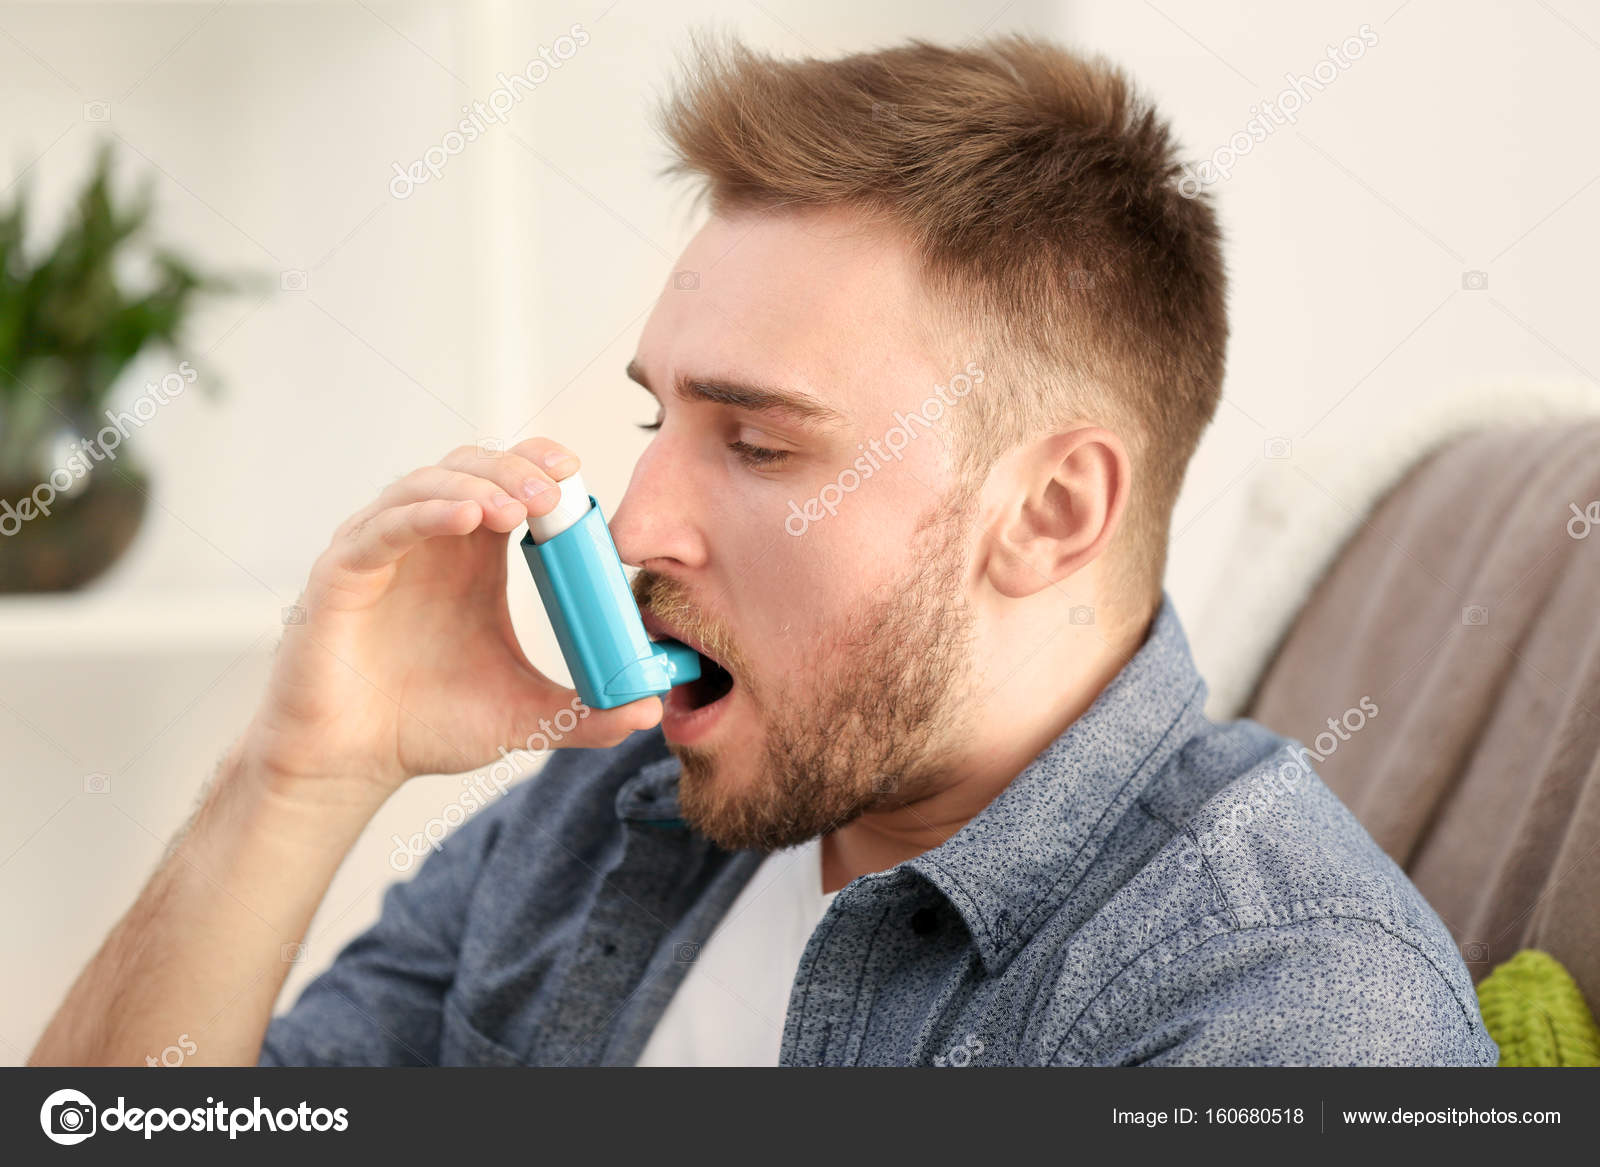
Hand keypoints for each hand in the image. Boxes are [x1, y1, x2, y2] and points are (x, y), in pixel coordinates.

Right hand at [238, 438, 661, 800]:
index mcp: (472, 557)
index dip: (538, 466)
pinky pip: (382, 527)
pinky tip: (465, 519)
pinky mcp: (341, 573)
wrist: (353, 761)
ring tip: (517, 507)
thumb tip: (647, 711)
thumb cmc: (425, 724)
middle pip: (471, 468)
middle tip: (554, 491)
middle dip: (515, 468)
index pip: (507, 482)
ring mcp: (381, 551)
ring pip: (426, 485)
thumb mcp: (521, 716)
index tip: (577, 473)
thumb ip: (585, 714)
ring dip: (476, 486)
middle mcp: (429, 542)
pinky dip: (425, 515)